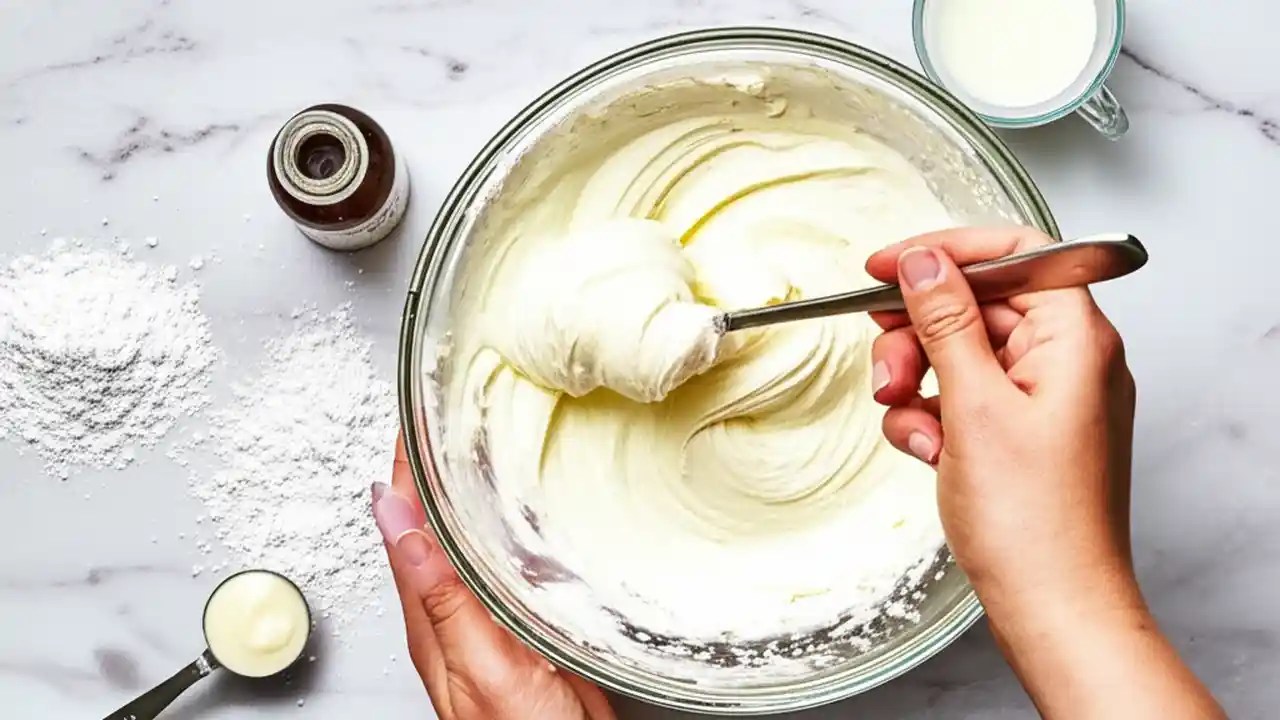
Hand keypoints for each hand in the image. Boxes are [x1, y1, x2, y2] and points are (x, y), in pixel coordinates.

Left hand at [372, 435, 615, 719]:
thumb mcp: (482, 666)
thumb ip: (440, 597)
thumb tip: (392, 520)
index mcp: (434, 617)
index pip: (409, 521)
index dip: (408, 465)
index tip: (414, 414)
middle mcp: (459, 613)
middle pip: (439, 522)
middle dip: (440, 464)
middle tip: (449, 409)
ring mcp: (495, 620)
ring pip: (474, 538)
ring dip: (473, 488)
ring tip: (481, 438)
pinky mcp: (532, 628)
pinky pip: (512, 562)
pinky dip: (511, 524)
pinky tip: (525, 509)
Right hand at [867, 227, 1221, 718]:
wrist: (1054, 608)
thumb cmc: (1035, 523)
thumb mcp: (974, 406)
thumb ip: (945, 321)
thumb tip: (925, 262)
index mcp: (1075, 338)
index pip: (1016, 254)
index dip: (947, 251)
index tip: (888, 266)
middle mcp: (1068, 360)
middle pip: (977, 305)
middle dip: (919, 334)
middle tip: (885, 366)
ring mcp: (1046, 398)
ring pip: (961, 354)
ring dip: (918, 382)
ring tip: (905, 420)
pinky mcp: (1023, 433)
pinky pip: (964, 399)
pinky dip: (933, 418)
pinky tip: (930, 452)